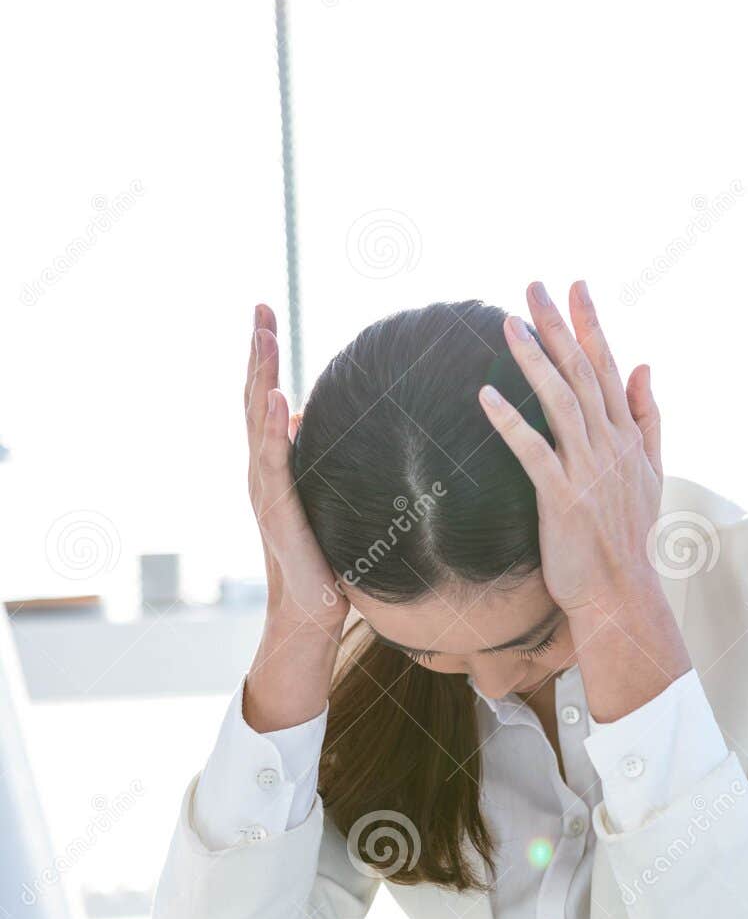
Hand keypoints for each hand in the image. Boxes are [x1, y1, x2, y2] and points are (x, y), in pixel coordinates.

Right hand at [246, 304, 343, 640]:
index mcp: (271, 465)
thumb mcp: (322, 500)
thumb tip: (310, 423)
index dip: (263, 358)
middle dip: (256, 350)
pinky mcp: (276, 507)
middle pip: (252, 396)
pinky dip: (271, 424)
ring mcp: (263, 487)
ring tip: (262, 334)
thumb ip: (315, 463)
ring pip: (256, 418)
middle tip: (260, 306)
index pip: (263, 399)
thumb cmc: (323, 560)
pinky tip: (275, 395)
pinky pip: (272, 459)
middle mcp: (260, 470)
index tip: (266, 317)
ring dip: (259, 373)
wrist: (309, 612)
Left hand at [478, 279, 663, 624]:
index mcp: (627, 437)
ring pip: (560, 403)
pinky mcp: (562, 499)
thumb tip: (645, 365)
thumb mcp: (651, 472)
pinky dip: (510, 422)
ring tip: (507, 325)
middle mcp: (610, 446)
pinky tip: (486, 396)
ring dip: (533, 362)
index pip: (608, 368)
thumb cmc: (627, 538)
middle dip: (558, 327)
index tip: (574, 287)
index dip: (590, 325)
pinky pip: (533, 453)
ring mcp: (587, 471)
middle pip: (583, 374)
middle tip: (534, 286)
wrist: (622, 595)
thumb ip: (648, 417)